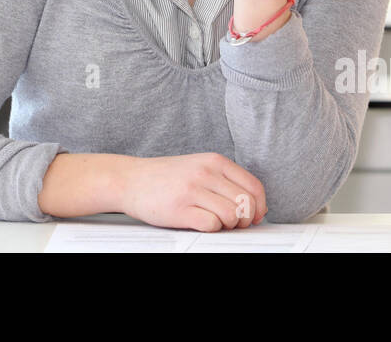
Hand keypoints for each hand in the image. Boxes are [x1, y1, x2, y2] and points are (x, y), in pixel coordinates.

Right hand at [120, 153, 267, 230]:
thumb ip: (225, 180)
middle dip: (245, 220)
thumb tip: (255, 207)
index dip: (260, 206)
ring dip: (228, 226)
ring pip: (232, 215)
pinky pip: (211, 224)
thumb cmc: (166, 176)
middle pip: (246, 203)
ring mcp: (192, 190)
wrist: (130, 179)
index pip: (254, 186)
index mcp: (214, 161)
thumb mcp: (199, 166)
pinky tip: (201, 223)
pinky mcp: (180, 209)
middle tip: (233, 223)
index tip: (254, 217)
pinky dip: (212, 229)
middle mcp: (205, 173)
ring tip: (216, 222)